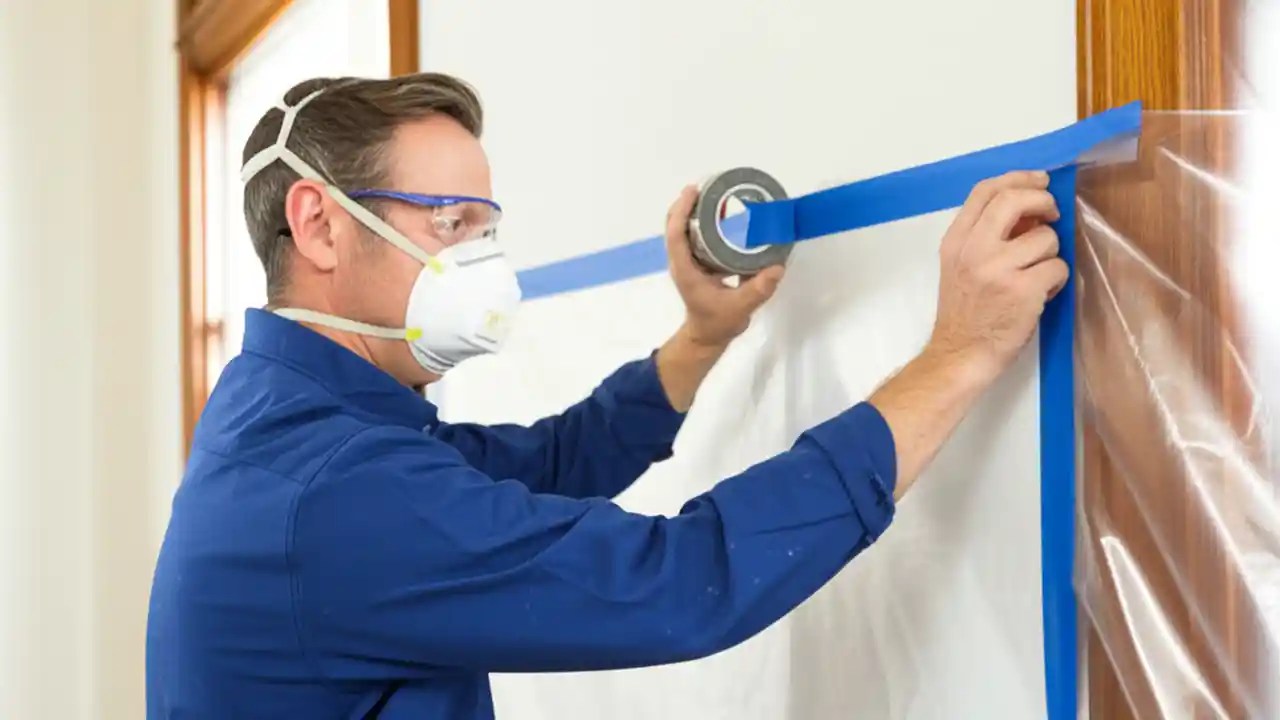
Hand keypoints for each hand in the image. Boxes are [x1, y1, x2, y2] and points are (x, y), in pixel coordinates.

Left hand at [664, 185, 785, 348]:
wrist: (709, 336)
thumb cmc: (718, 323)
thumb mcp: (740, 308)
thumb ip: (758, 289)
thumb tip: (777, 267)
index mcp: (686, 270)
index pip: (676, 235)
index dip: (682, 211)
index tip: (693, 191)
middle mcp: (683, 262)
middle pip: (675, 225)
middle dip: (687, 204)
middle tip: (708, 187)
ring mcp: (688, 263)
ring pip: (683, 230)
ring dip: (693, 211)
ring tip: (714, 195)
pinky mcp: (697, 264)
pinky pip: (694, 237)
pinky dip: (703, 222)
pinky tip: (722, 215)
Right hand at [927, 170, 1069, 379]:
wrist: (960, 355)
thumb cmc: (964, 313)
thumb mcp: (959, 266)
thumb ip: (984, 236)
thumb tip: (1030, 211)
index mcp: (956, 241)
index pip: (985, 191)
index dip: (1018, 178)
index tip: (1039, 181)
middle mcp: (973, 250)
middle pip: (1014, 200)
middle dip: (1043, 200)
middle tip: (1051, 214)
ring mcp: (998, 270)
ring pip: (1046, 238)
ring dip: (1051, 253)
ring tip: (1038, 273)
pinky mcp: (1023, 291)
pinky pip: (1057, 268)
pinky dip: (1057, 279)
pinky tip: (1043, 293)